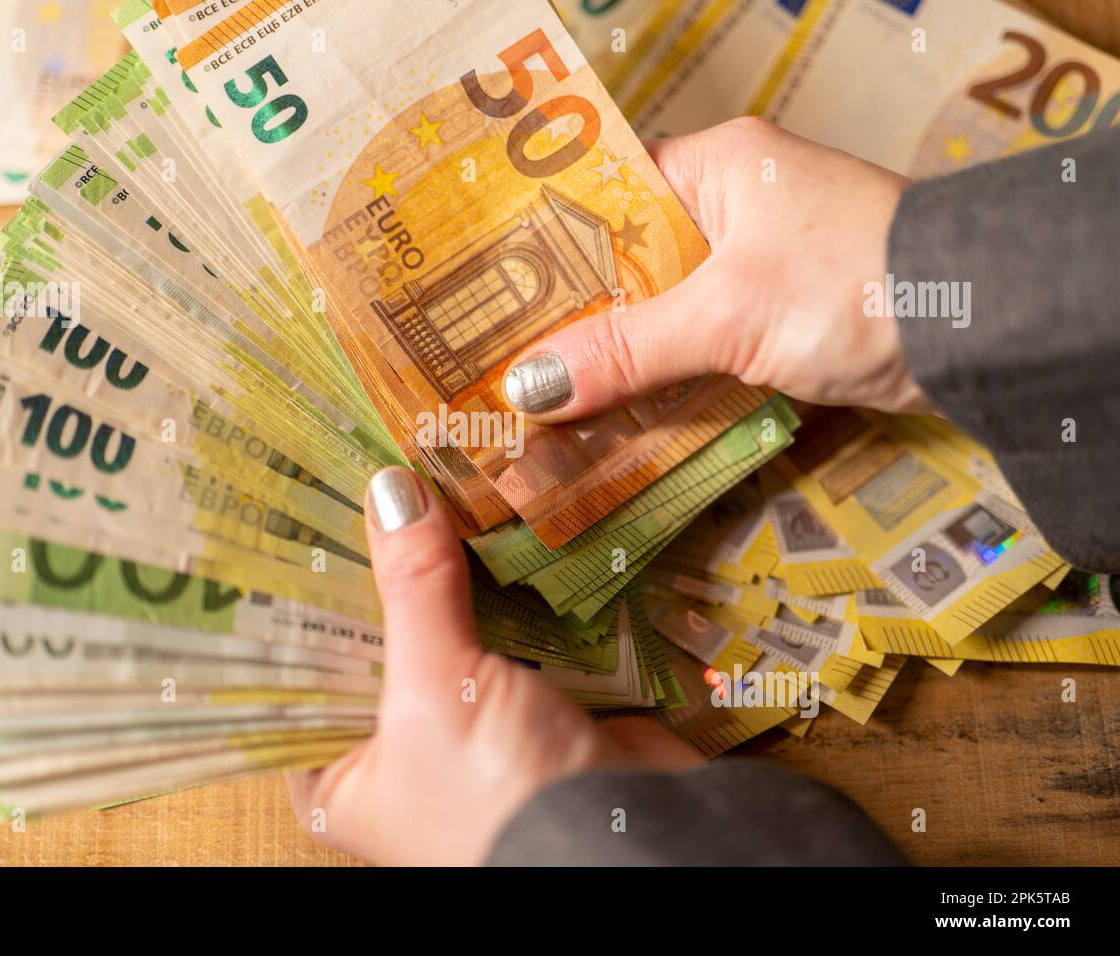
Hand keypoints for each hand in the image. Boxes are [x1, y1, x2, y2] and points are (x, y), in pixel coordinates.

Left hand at [286, 467, 702, 865]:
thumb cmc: (499, 798)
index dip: (301, 587)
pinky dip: (509, 581)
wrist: (632, 840)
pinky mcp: (531, 699)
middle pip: (375, 632)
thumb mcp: (436, 690)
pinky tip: (495, 517)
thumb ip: (412, 587)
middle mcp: (393, 749)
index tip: (303, 506)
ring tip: (428, 478)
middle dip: (382, 564)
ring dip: (447, 564)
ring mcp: (466, 722)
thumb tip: (392, 490)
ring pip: (445, 622)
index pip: (298, 662)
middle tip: (372, 476)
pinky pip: (508, 626)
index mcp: (337, 771)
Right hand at [502, 118, 933, 420]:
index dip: (544, 242)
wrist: (985, 328)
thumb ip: (627, 351)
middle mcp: (734, 207)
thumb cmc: (851, 285)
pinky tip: (615, 417)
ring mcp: (761, 266)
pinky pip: (701, 347)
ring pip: (664, 311)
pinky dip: (666, 380)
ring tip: (541, 399)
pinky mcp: (782, 320)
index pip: (604, 193)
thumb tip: (529, 389)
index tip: (485, 290)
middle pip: (629, 262)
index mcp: (715, 167)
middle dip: (574, 315)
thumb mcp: (726, 315)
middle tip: (499, 360)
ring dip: (619, 356)